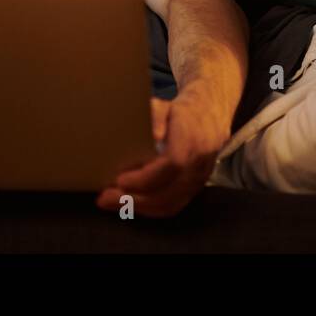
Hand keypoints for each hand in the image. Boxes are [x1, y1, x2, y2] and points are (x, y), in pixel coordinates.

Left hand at [95, 87, 229, 217]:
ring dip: (139, 207)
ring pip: (170, 204)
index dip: (145, 176)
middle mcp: (199, 162)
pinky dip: (149, 209)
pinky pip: (173, 206)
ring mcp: (200, 179)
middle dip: (134, 198)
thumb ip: (155, 115)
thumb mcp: (165, 106)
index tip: (120, 179)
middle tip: (105, 197)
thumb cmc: (180, 112)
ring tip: (112, 202)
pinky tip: (130, 205)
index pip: (172, 164)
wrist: (210, 117)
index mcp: (191, 138)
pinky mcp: (196, 189)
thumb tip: (152, 134)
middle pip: (168, 191)